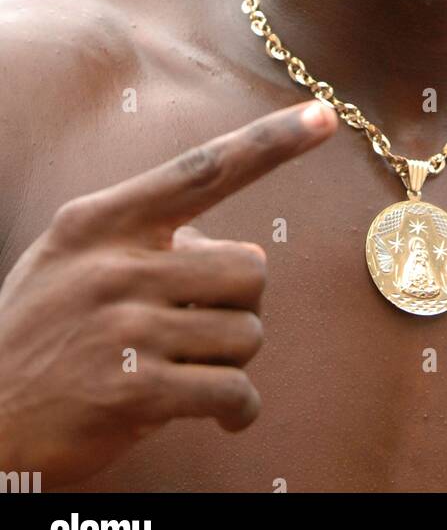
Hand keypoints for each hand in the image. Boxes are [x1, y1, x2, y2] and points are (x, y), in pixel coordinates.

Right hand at [0, 99, 335, 486]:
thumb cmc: (40, 332)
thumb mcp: (69, 258)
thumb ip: (139, 237)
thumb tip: (218, 245)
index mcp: (103, 221)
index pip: (203, 169)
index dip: (270, 142)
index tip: (324, 114)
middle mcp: (116, 266)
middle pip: (250, 266)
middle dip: (242, 302)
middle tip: (203, 325)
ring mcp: (126, 329)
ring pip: (248, 332)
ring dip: (234, 358)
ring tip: (191, 367)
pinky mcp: (137, 392)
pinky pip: (234, 391)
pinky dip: (239, 409)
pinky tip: (222, 415)